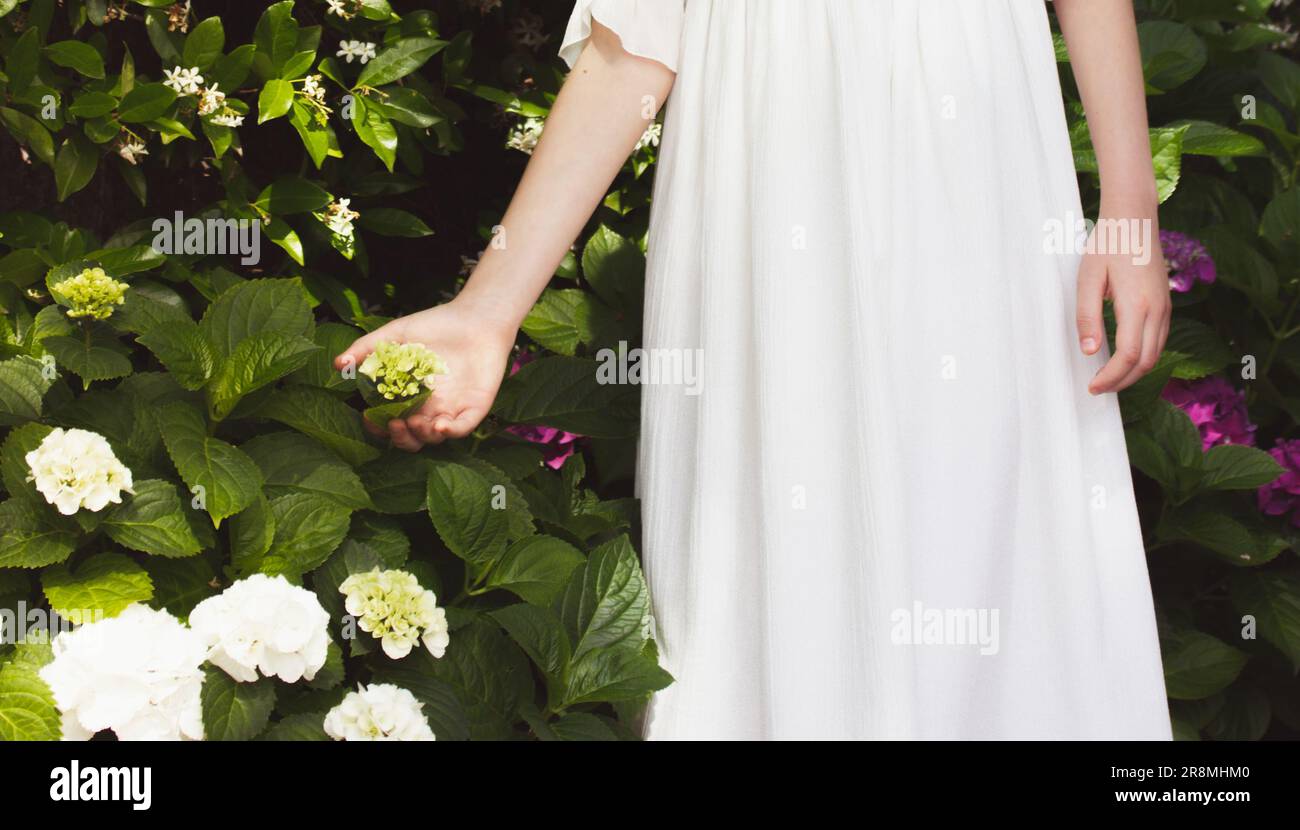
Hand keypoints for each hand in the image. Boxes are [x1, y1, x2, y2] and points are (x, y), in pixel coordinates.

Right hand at [334, 300, 515, 450]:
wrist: (475, 317)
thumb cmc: (435, 325)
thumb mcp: (396, 334)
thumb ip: (366, 349)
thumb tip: (338, 364)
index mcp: (408, 397)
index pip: (389, 423)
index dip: (378, 427)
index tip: (369, 418)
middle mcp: (428, 409)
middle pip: (410, 439)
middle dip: (400, 438)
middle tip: (394, 424)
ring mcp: (452, 410)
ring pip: (434, 438)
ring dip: (421, 436)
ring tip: (414, 422)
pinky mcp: (474, 407)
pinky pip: (463, 427)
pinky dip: (452, 431)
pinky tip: (441, 425)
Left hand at [1076, 209, 1171, 394]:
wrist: (1134, 219)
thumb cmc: (1108, 245)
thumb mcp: (1088, 280)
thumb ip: (1087, 316)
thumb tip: (1089, 351)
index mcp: (1137, 305)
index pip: (1129, 356)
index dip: (1111, 378)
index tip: (1093, 387)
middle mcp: (1157, 310)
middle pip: (1147, 362)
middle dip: (1122, 381)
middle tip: (1098, 388)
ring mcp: (1165, 307)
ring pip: (1157, 353)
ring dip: (1135, 372)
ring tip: (1109, 378)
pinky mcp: (1166, 304)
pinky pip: (1160, 340)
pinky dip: (1145, 357)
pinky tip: (1126, 359)